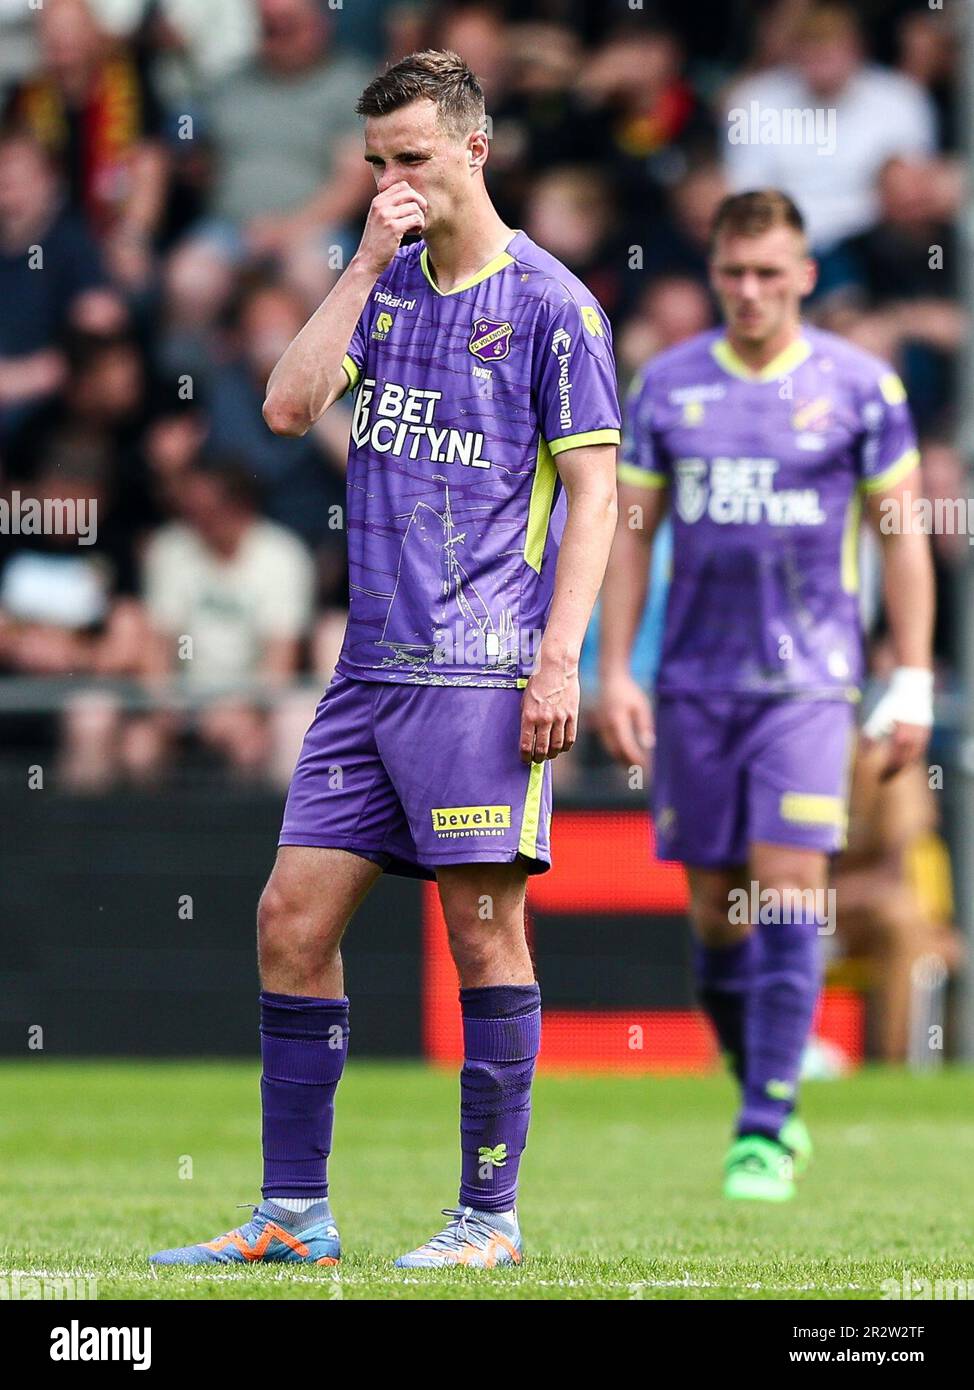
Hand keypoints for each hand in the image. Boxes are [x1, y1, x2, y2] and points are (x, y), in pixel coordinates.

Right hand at [355, 181, 427, 276]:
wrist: (368, 260)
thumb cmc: (377, 242)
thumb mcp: (379, 219)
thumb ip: (390, 207)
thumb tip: (413, 197)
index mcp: (378, 201)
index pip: (402, 185)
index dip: (412, 195)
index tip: (413, 208)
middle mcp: (380, 205)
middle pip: (410, 193)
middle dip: (420, 204)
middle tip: (419, 216)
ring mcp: (386, 216)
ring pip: (415, 207)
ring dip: (420, 218)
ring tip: (415, 228)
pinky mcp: (394, 228)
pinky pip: (416, 219)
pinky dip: (420, 226)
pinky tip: (414, 233)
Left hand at [519, 663, 578, 763]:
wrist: (556, 667)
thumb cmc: (538, 682)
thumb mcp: (525, 700)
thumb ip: (527, 718)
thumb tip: (529, 736)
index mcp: (529, 716)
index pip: (526, 744)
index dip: (525, 756)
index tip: (525, 760)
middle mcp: (544, 719)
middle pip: (542, 748)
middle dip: (538, 758)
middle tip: (537, 759)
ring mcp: (560, 718)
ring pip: (557, 746)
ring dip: (552, 754)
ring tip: (549, 755)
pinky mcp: (572, 715)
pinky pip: (570, 737)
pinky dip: (565, 746)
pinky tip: (561, 747)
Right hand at [595, 670, 653, 767]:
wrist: (611, 680)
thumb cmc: (629, 693)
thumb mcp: (641, 707)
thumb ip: (644, 725)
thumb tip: (648, 744)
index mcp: (617, 720)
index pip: (625, 745)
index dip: (634, 757)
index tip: (644, 764)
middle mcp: (606, 725)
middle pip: (615, 751)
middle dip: (627, 761)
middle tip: (640, 768)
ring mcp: (601, 726)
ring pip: (609, 748)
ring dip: (621, 758)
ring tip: (633, 764)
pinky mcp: (599, 726)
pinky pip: (607, 743)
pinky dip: (616, 751)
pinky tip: (625, 754)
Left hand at [861, 666, 933, 780]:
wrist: (912, 686)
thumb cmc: (892, 701)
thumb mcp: (879, 717)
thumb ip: (871, 735)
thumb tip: (864, 753)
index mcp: (903, 735)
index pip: (896, 760)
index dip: (888, 770)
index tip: (880, 777)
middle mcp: (915, 737)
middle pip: (906, 761)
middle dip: (895, 771)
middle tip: (885, 778)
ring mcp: (923, 733)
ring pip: (915, 756)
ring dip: (905, 765)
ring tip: (894, 771)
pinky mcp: (926, 729)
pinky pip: (920, 748)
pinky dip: (913, 756)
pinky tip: (905, 759)